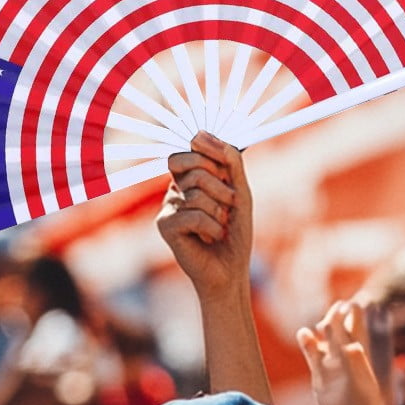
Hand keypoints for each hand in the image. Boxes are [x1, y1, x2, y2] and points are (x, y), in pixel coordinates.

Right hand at [158, 131, 252, 297]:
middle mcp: (176, 189)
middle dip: (221, 189)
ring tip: (219, 228)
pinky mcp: (164, 225)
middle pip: (195, 169)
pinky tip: (211, 238)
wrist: (231, 271)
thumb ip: (229, 162)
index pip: (192, 149)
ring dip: (219, 213)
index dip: (214, 159)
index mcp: (191, 179)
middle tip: (228, 208)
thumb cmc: (235, 233)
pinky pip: (192, 215)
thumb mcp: (239, 192)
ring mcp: (168, 207)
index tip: (229, 180)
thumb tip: (201, 134)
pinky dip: (212, 228)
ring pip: (197, 193)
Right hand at [297, 299, 384, 404]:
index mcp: (360, 349)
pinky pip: (312, 353)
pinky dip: (307, 342)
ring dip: (322, 328)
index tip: (343, 308)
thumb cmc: (363, 402)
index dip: (350, 312)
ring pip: (324, 338)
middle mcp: (345, 351)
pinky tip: (303, 333)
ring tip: (320, 327)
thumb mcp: (362, 382)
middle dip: (335, 316)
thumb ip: (356, 363)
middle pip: (339, 326)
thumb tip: (352, 347)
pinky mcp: (319, 371)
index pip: (356, 322)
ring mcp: (331, 360)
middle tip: (331, 317)